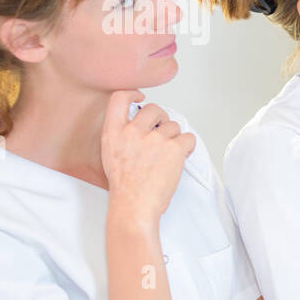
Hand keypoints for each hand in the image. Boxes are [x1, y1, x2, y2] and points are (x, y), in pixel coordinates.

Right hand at [100, 89, 195, 221]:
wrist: (134, 205)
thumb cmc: (125, 186)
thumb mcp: (111, 154)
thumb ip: (123, 135)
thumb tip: (141, 124)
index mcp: (113, 132)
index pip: (119, 98)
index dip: (132, 94)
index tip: (140, 97)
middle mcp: (133, 132)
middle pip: (154, 109)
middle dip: (161, 119)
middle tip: (162, 133)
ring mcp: (154, 139)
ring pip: (173, 126)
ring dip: (174, 138)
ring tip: (167, 156)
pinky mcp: (174, 148)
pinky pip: (188, 137)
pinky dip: (188, 146)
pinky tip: (180, 157)